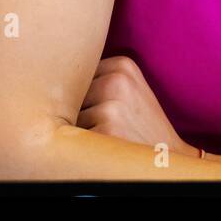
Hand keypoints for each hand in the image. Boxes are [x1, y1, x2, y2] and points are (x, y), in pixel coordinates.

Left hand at [76, 55, 195, 156]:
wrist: (169, 156)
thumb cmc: (140, 125)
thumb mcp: (129, 89)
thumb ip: (98, 79)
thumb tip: (51, 79)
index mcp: (122, 65)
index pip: (78, 78)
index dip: (84, 98)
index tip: (104, 107)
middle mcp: (117, 80)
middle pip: (70, 96)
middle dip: (78, 113)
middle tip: (107, 125)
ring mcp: (112, 105)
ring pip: (69, 118)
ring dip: (79, 132)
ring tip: (109, 137)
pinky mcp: (107, 131)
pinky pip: (75, 138)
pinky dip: (84, 148)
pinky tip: (108, 148)